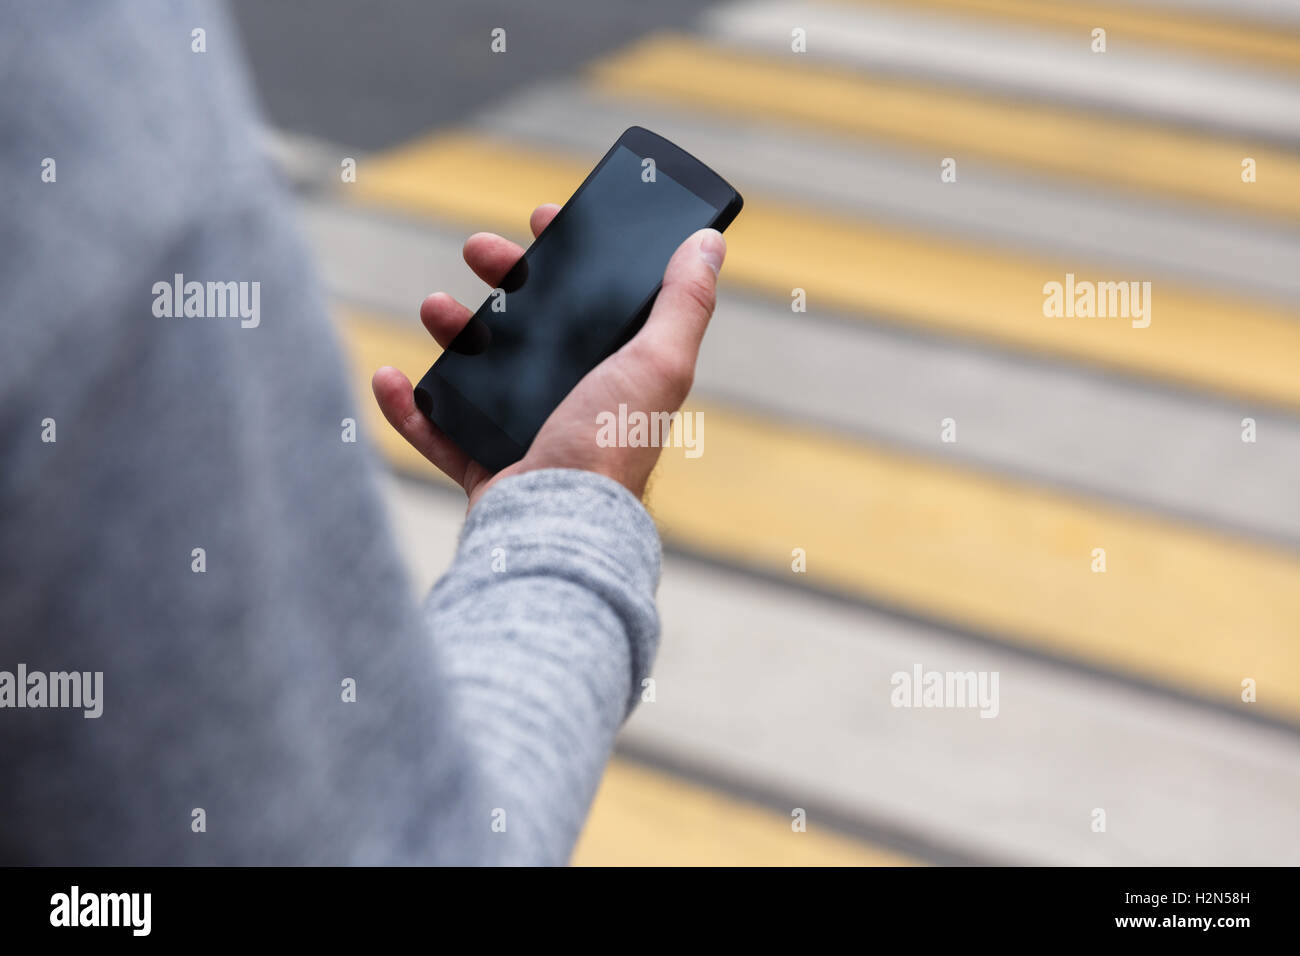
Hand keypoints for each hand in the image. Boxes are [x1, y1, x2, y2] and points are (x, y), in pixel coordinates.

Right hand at [372, 202, 725, 508]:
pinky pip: (438, 431)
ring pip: (481, 371)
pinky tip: (389, 378)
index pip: (594, 302)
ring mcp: (528, 437)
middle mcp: (576, 403)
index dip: (571, 255)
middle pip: (532, 326)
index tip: (545, 219)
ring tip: (434, 309)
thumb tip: (710, 244)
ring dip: (452, 332)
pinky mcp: (486, 471)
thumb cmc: (609, 447)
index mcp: (618, 375)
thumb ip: (685, 304)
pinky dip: (409, 406)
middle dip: (502, 278)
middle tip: (480, 249)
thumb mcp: (659, 363)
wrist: (556, 526)